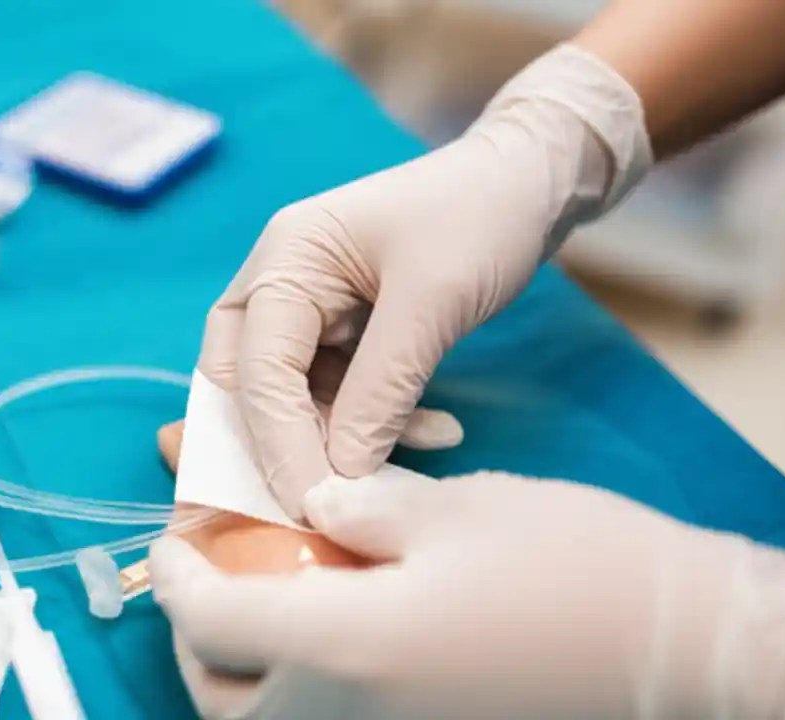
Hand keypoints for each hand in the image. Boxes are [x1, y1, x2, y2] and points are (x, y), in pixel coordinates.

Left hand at [151, 472, 784, 719]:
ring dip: (247, 675)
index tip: (175, 542)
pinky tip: (338, 628)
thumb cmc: (574, 565)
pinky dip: (306, 687)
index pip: (214, 624)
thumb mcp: (456, 511)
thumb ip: (363, 507)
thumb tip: (314, 502)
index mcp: (346, 648)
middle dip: (201, 643)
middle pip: (228, 701)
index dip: (180, 579)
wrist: (683, 645)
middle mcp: (352, 715)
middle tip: (212, 580)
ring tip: (267, 606)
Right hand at [198, 45, 652, 518]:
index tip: (314, 504)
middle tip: (331, 497)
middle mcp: (285, 282)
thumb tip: (340, 477)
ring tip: (413, 459)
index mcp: (287, 259)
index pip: (257, 367)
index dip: (278, 442)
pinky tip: (438, 432)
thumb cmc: (481, 218)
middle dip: (288, 442)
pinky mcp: (353, 326)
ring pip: (299, 395)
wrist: (535, 181)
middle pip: (250, 381)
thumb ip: (380, 391)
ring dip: (347, 435)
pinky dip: (381, 418)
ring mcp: (317, 305)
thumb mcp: (433, 303)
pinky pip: (345, 389)